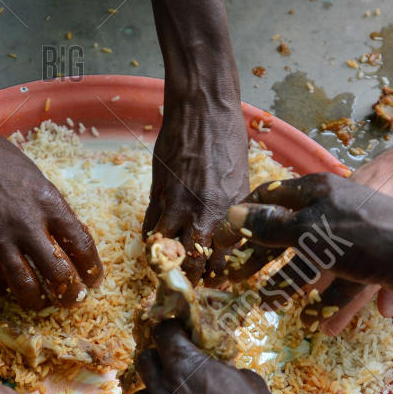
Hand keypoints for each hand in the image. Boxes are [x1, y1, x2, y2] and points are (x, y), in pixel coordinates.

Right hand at [0, 129, 102, 307]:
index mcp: (47, 202)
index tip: (94, 279)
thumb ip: (51, 209)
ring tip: (40, 302)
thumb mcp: (35, 177)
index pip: (81, 245)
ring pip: (26, 288)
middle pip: (58, 274)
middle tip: (72, 298)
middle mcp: (25, 224)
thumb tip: (68, 239)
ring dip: (37, 301)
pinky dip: (2, 290)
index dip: (92, 269)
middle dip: (71, 294)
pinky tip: (6, 286)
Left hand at [128, 321, 306, 393]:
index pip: (165, 334)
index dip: (173, 332)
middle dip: (158, 359)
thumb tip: (220, 372)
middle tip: (174, 365)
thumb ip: (227, 373)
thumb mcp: (254, 386)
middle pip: (143, 362)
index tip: (180, 334)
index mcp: (188, 367)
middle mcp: (165, 392)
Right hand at [147, 93, 249, 282]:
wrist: (202, 109)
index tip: (215, 280)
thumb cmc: (228, 139)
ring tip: (169, 267)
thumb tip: (226, 234)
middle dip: (191, 279)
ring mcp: (176, 206)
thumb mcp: (242, 178)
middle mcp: (202, 215)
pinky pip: (150, 228)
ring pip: (165, 251)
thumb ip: (232, 210)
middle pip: (192, 264)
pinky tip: (158, 243)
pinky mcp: (156, 193)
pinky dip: (153, 240)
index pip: (221, 261)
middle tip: (191, 284)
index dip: (217, 275)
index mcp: (228, 214)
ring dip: (166, 264)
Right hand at [225, 173, 392, 323]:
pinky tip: (304, 314)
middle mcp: (328, 207)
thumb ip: (272, 226)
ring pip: (305, 257)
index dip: (240, 218)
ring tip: (262, 304)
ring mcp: (345, 234)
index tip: (217, 243)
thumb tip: (234, 216)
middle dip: (256, 257)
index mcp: (314, 190)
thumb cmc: (368, 235)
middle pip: (282, 230)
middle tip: (232, 281)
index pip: (266, 197)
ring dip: (283, 281)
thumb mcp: (312, 231)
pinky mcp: (363, 258)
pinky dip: (315, 293)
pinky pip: (330, 275)